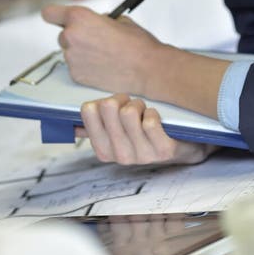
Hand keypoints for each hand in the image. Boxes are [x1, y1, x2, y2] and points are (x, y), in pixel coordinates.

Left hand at [41, 3, 165, 96]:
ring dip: (81, 52)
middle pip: (63, 35)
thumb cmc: (137, 43)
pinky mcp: (76, 75)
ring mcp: (72, 58)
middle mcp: (71, 37)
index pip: (50, 13)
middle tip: (94, 40)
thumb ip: (99, 19)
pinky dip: (86, 67)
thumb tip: (94, 22)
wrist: (147, 69)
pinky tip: (103, 66)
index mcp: (79, 18)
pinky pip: (76, 67)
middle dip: (76, 37)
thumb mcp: (119, 20)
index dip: (56, 16)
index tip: (58, 18)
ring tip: (104, 55)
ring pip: (70, 52)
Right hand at [77, 94, 216, 166]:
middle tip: (133, 106)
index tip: (113, 106)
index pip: (88, 110)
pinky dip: (154, 113)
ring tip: (145, 113)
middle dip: (122, 99)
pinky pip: (151, 120)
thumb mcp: (118, 130)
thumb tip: (71, 115)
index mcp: (103, 148)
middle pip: (108, 107)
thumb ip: (96, 123)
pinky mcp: (162, 151)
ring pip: (129, 112)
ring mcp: (141, 155)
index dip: (102, 101)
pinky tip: (157, 120)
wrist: (182, 147)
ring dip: (140, 105)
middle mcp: (119, 155)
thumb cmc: (145, 134)